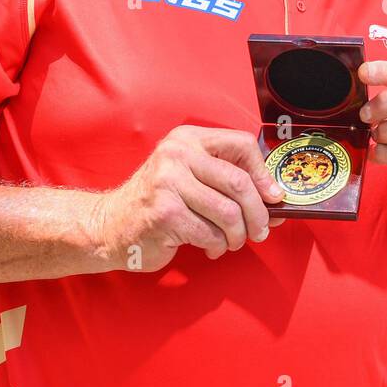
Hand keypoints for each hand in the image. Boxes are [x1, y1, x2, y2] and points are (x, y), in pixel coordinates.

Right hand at [86, 125, 285, 272]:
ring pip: (228, 213)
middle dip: (258, 213)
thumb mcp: (191, 178)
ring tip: (232, 242)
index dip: (263, 173)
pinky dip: (217, 246)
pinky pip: (210, 234)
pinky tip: (211, 247)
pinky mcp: (165, 214)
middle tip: (261, 230)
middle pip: (239, 182)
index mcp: (188, 139)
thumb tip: (276, 199)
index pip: (241, 144)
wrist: (110, 226)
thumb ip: (229, 182)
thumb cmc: (158, 202)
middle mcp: (178, 154)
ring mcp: (168, 183)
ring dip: (237, 235)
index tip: (272, 196)